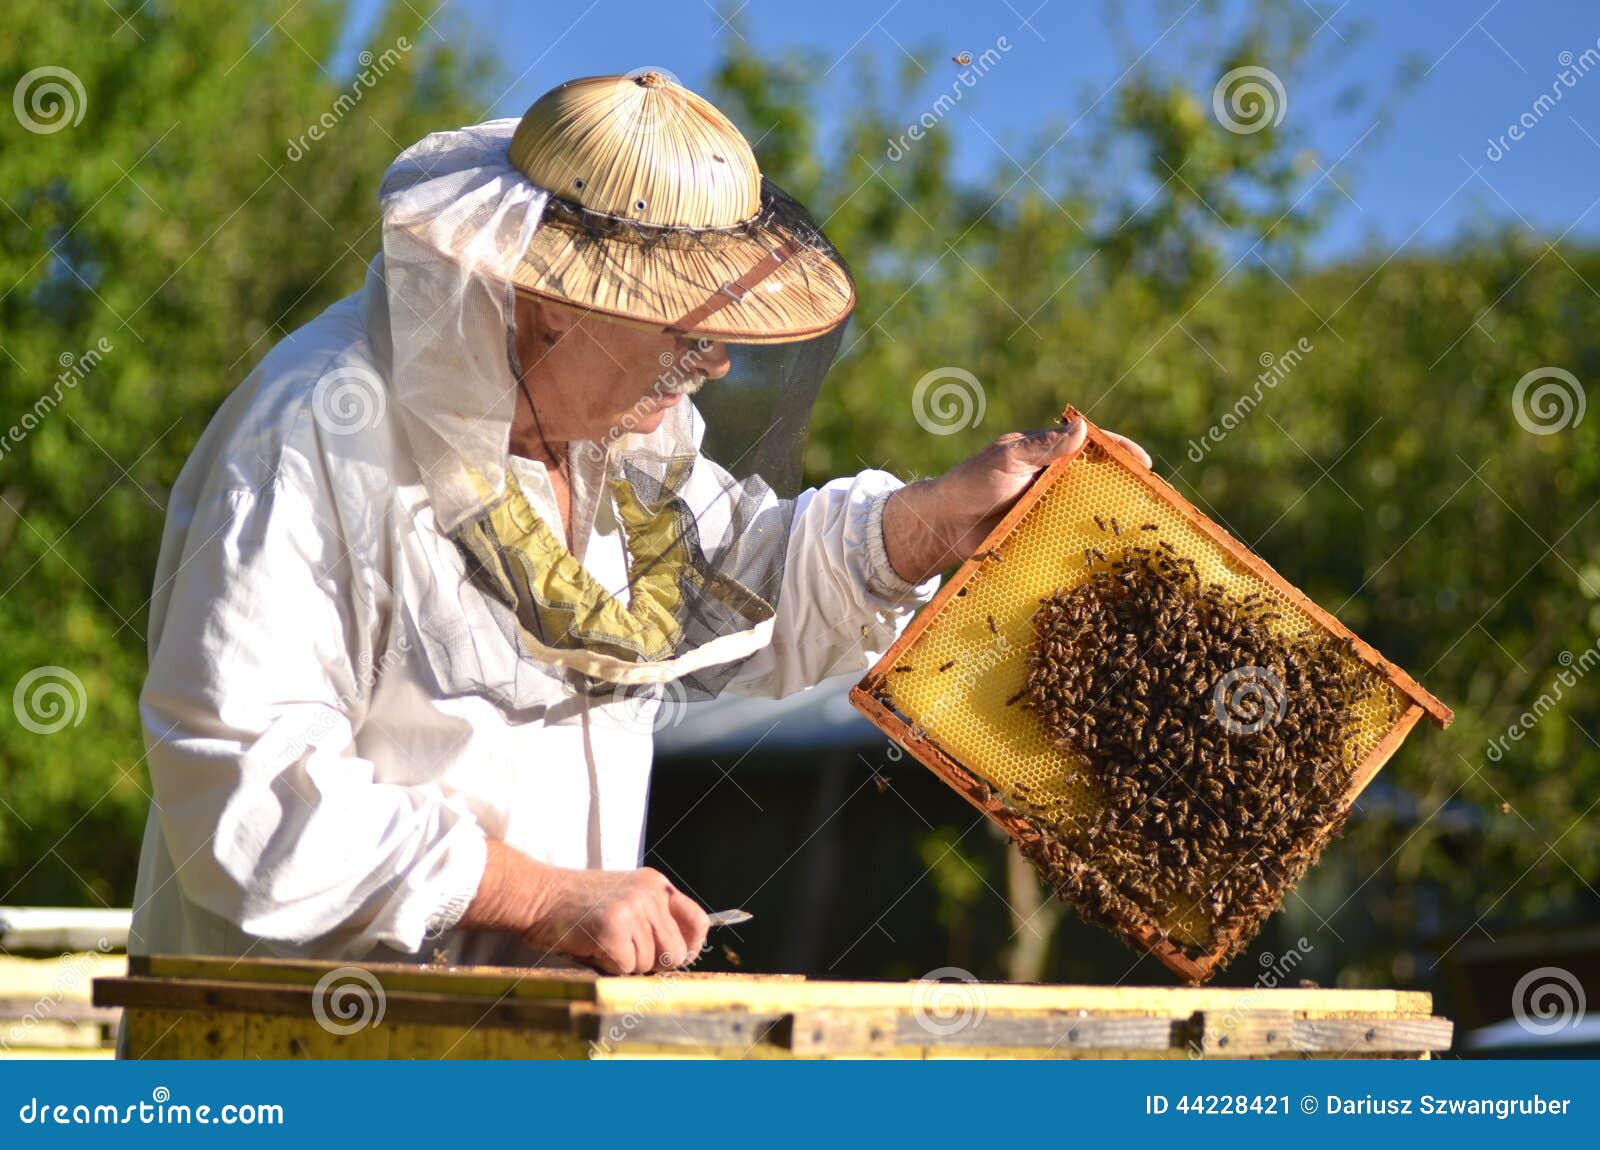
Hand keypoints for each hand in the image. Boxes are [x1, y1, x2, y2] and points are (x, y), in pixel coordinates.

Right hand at [461, 841, 709, 973]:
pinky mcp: (613, 930)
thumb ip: (652, 919)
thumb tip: (677, 958)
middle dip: (652, 964)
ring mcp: (632, 910)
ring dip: (625, 965)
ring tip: (600, 943)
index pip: (698, 922)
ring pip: (648, 964)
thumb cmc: (575, 905)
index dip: (689, 947)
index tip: (674, 958)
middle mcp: (650, 894)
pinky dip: (607, 967)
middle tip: (623, 953)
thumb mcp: (624, 898)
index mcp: (656, 884)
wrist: (535, 895)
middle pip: (675, 953)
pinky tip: (590, 947)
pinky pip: (625, 969)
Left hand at [882, 418, 1150, 584]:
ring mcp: (1050, 511)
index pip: (1091, 448)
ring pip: (1089, 513)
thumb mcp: (1007, 458)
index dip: (1119, 453)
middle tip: (1152, 501)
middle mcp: (1054, 482)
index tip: (1142, 463)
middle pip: (1098, 482)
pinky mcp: (1042, 538)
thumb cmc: (971, 482)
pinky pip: (1070, 541)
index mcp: (1048, 455)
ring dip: (1112, 522)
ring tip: (1140, 533)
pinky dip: (1088, 547)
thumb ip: (1042, 447)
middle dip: (1125, 489)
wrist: (944, 525)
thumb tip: (1083, 428)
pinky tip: (1108, 561)